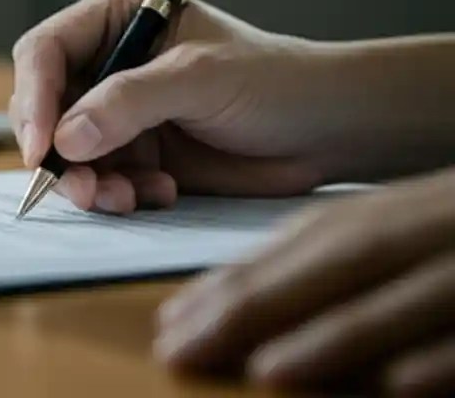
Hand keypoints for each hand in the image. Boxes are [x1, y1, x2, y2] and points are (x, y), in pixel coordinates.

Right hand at [10, 0, 336, 212]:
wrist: (326, 132)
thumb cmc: (275, 82)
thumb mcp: (201, 79)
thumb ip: (130, 103)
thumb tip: (65, 140)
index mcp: (115, 17)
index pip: (45, 52)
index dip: (35, 98)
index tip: (42, 148)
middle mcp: (107, 61)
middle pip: (45, 107)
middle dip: (58, 152)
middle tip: (84, 188)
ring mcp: (116, 111)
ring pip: (65, 152)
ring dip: (89, 182)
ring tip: (127, 199)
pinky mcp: (132, 153)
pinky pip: (97, 179)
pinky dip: (119, 194)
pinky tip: (161, 193)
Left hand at [155, 167, 454, 394]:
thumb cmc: (453, 227)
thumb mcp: (392, 225)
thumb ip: (326, 253)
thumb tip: (230, 298)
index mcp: (382, 217)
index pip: (292, 246)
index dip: (229, 283)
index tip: (170, 323)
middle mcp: (420, 231)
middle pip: (330, 265)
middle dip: (250, 311)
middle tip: (180, 352)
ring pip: (391, 300)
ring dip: (328, 338)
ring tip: (266, 371)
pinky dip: (435, 360)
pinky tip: (394, 385)